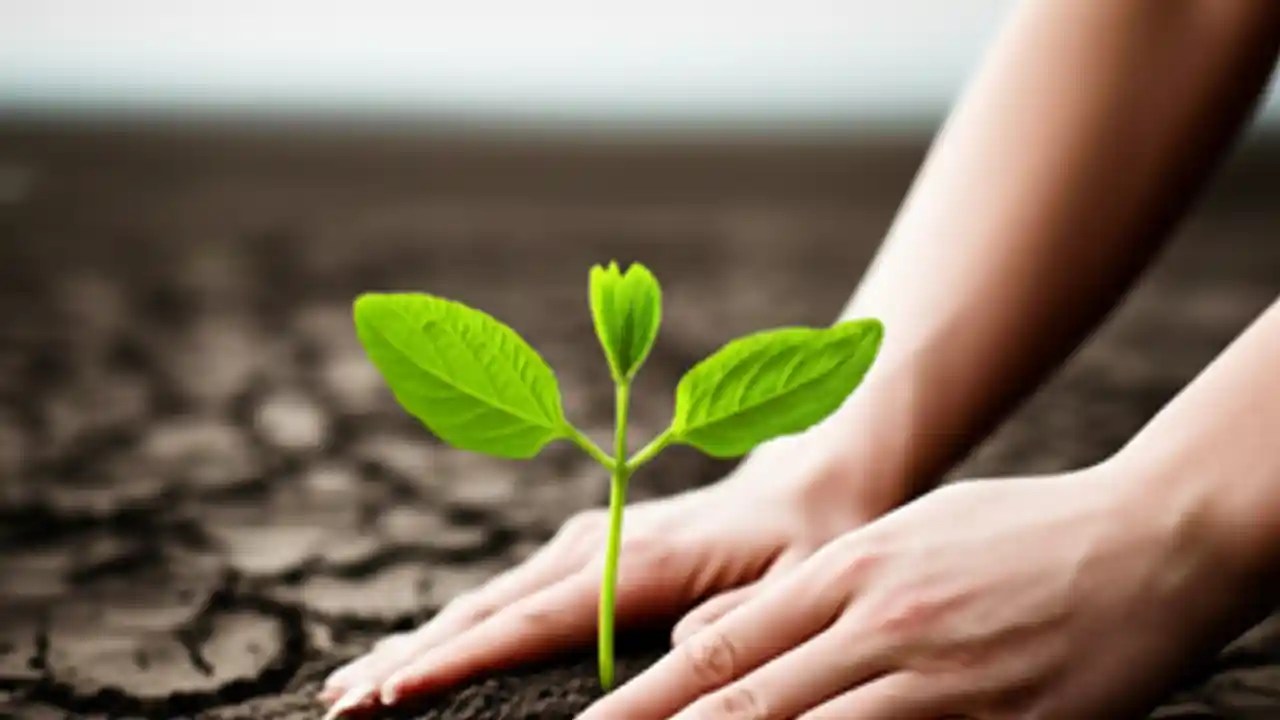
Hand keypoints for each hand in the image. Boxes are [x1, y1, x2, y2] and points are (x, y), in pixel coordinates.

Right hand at [319, 430, 906, 711]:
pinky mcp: (578, 557)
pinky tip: (416, 657)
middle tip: (340, 705)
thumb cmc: (803, 540)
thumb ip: (736, 625)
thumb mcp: (792, 584)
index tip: (392, 690)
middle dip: (409, 656)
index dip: (457, 658)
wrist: (806, 482)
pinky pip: (502, 601)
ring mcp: (578, 549)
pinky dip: (451, 632)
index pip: (528, 619)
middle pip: (484, 611)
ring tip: (350, 688)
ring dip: (415, 644)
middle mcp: (589, 548)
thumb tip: (677, 659)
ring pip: (482, 605)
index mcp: (631, 560)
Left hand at [584, 465, 1258, 718]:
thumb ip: (815, 588)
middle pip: (745, 697)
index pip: (725, 643)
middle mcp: (878, 622)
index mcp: (850, 570)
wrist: (1147, 539)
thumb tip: (720, 635)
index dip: (648, 697)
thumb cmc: (1019, 533)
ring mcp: (938, 678)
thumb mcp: (905, 537)